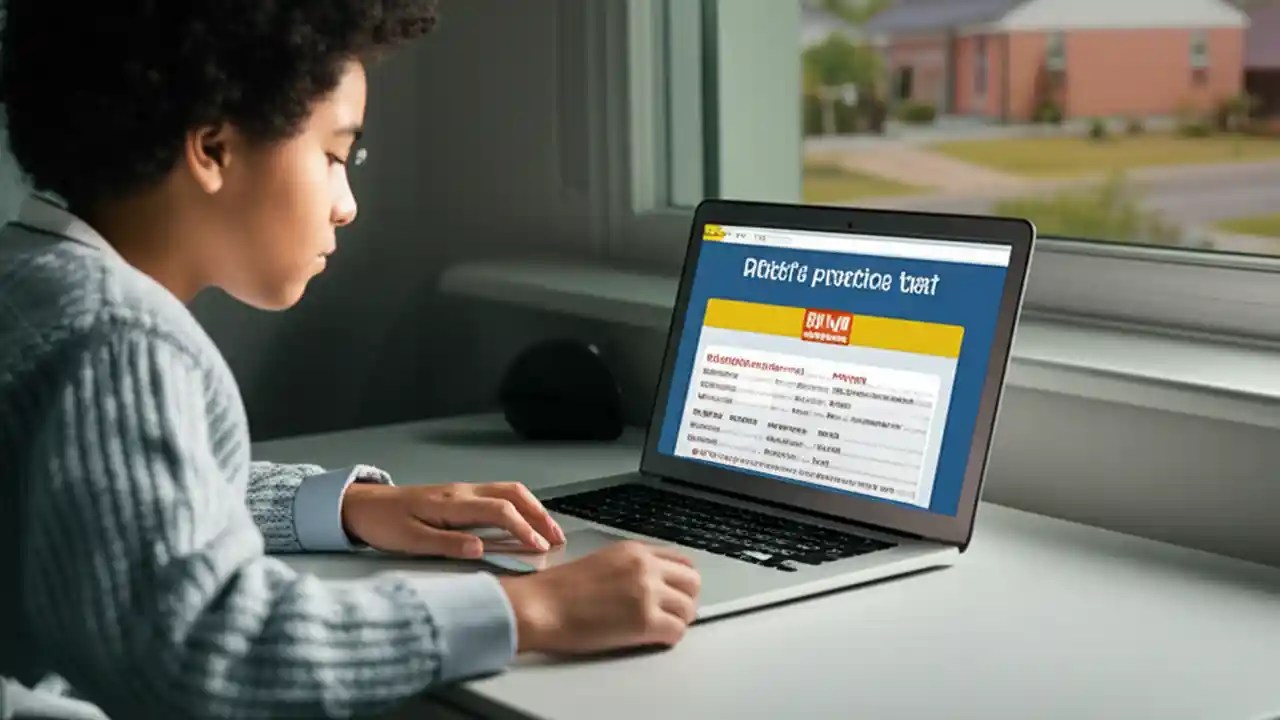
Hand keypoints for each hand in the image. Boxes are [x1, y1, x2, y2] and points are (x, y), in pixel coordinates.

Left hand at [340, 482, 565, 558]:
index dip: (523, 529)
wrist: (363, 505)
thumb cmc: (385, 523)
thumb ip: (447, 544)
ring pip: (508, 491)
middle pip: (512, 494)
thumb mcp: (410, 540)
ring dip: (533, 508)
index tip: (540, 548)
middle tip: (557, 538)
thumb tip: (481, 549)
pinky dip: (519, 505)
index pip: (500, 512)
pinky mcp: (460, 496)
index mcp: (453, 503)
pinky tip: (524, 520)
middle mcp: (463, 492)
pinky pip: (499, 494)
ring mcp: (463, 491)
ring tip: (549, 530)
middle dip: (539, 514)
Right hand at [498, 541, 700, 653]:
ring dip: (679, 620)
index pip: (682, 561)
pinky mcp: (644, 622)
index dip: (682, 581)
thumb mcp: (603, 561)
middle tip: (674, 613)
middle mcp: (646, 568)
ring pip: (688, 608)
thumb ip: (632, 567)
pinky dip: (670, 638)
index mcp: (636, 551)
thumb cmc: (560, 589)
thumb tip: (654, 583)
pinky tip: (654, 639)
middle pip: (692, 583)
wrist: (541, 606)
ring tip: (661, 628)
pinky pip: (677, 632)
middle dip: (687, 599)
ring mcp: (647, 594)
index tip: (677, 592)